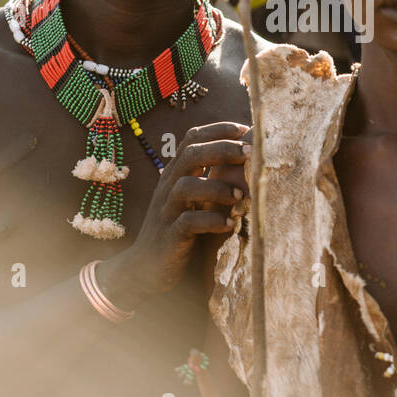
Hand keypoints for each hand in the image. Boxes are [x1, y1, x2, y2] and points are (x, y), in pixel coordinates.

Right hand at [101, 122, 250, 307]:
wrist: (146, 267)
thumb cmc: (180, 230)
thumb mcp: (195, 201)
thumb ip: (214, 180)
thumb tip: (249, 159)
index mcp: (176, 173)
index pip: (192, 138)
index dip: (219, 130)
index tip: (246, 129)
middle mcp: (169, 187)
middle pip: (191, 155)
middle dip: (223, 149)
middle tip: (250, 154)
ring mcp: (167, 211)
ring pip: (186, 186)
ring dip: (217, 187)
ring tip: (239, 195)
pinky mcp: (170, 236)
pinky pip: (188, 222)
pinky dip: (212, 220)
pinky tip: (230, 225)